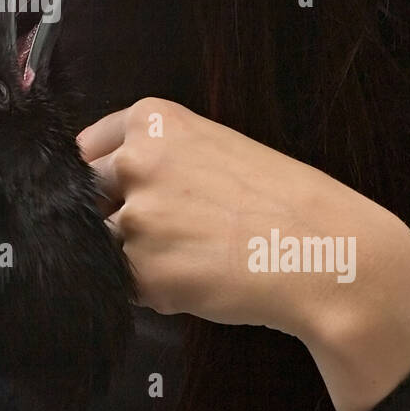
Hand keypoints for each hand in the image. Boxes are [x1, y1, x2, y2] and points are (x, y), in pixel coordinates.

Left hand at [76, 97, 403, 347]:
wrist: (324, 252)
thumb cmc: (282, 202)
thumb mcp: (215, 147)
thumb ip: (158, 155)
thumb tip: (103, 180)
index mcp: (153, 121)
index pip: (88, 147)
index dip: (100, 176)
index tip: (112, 192)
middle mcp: (137, 162)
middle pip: (85, 194)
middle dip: (110, 214)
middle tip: (163, 231)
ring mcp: (137, 218)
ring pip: (102, 242)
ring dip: (132, 255)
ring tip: (190, 258)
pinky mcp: (143, 273)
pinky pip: (125, 284)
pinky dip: (151, 289)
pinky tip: (196, 280)